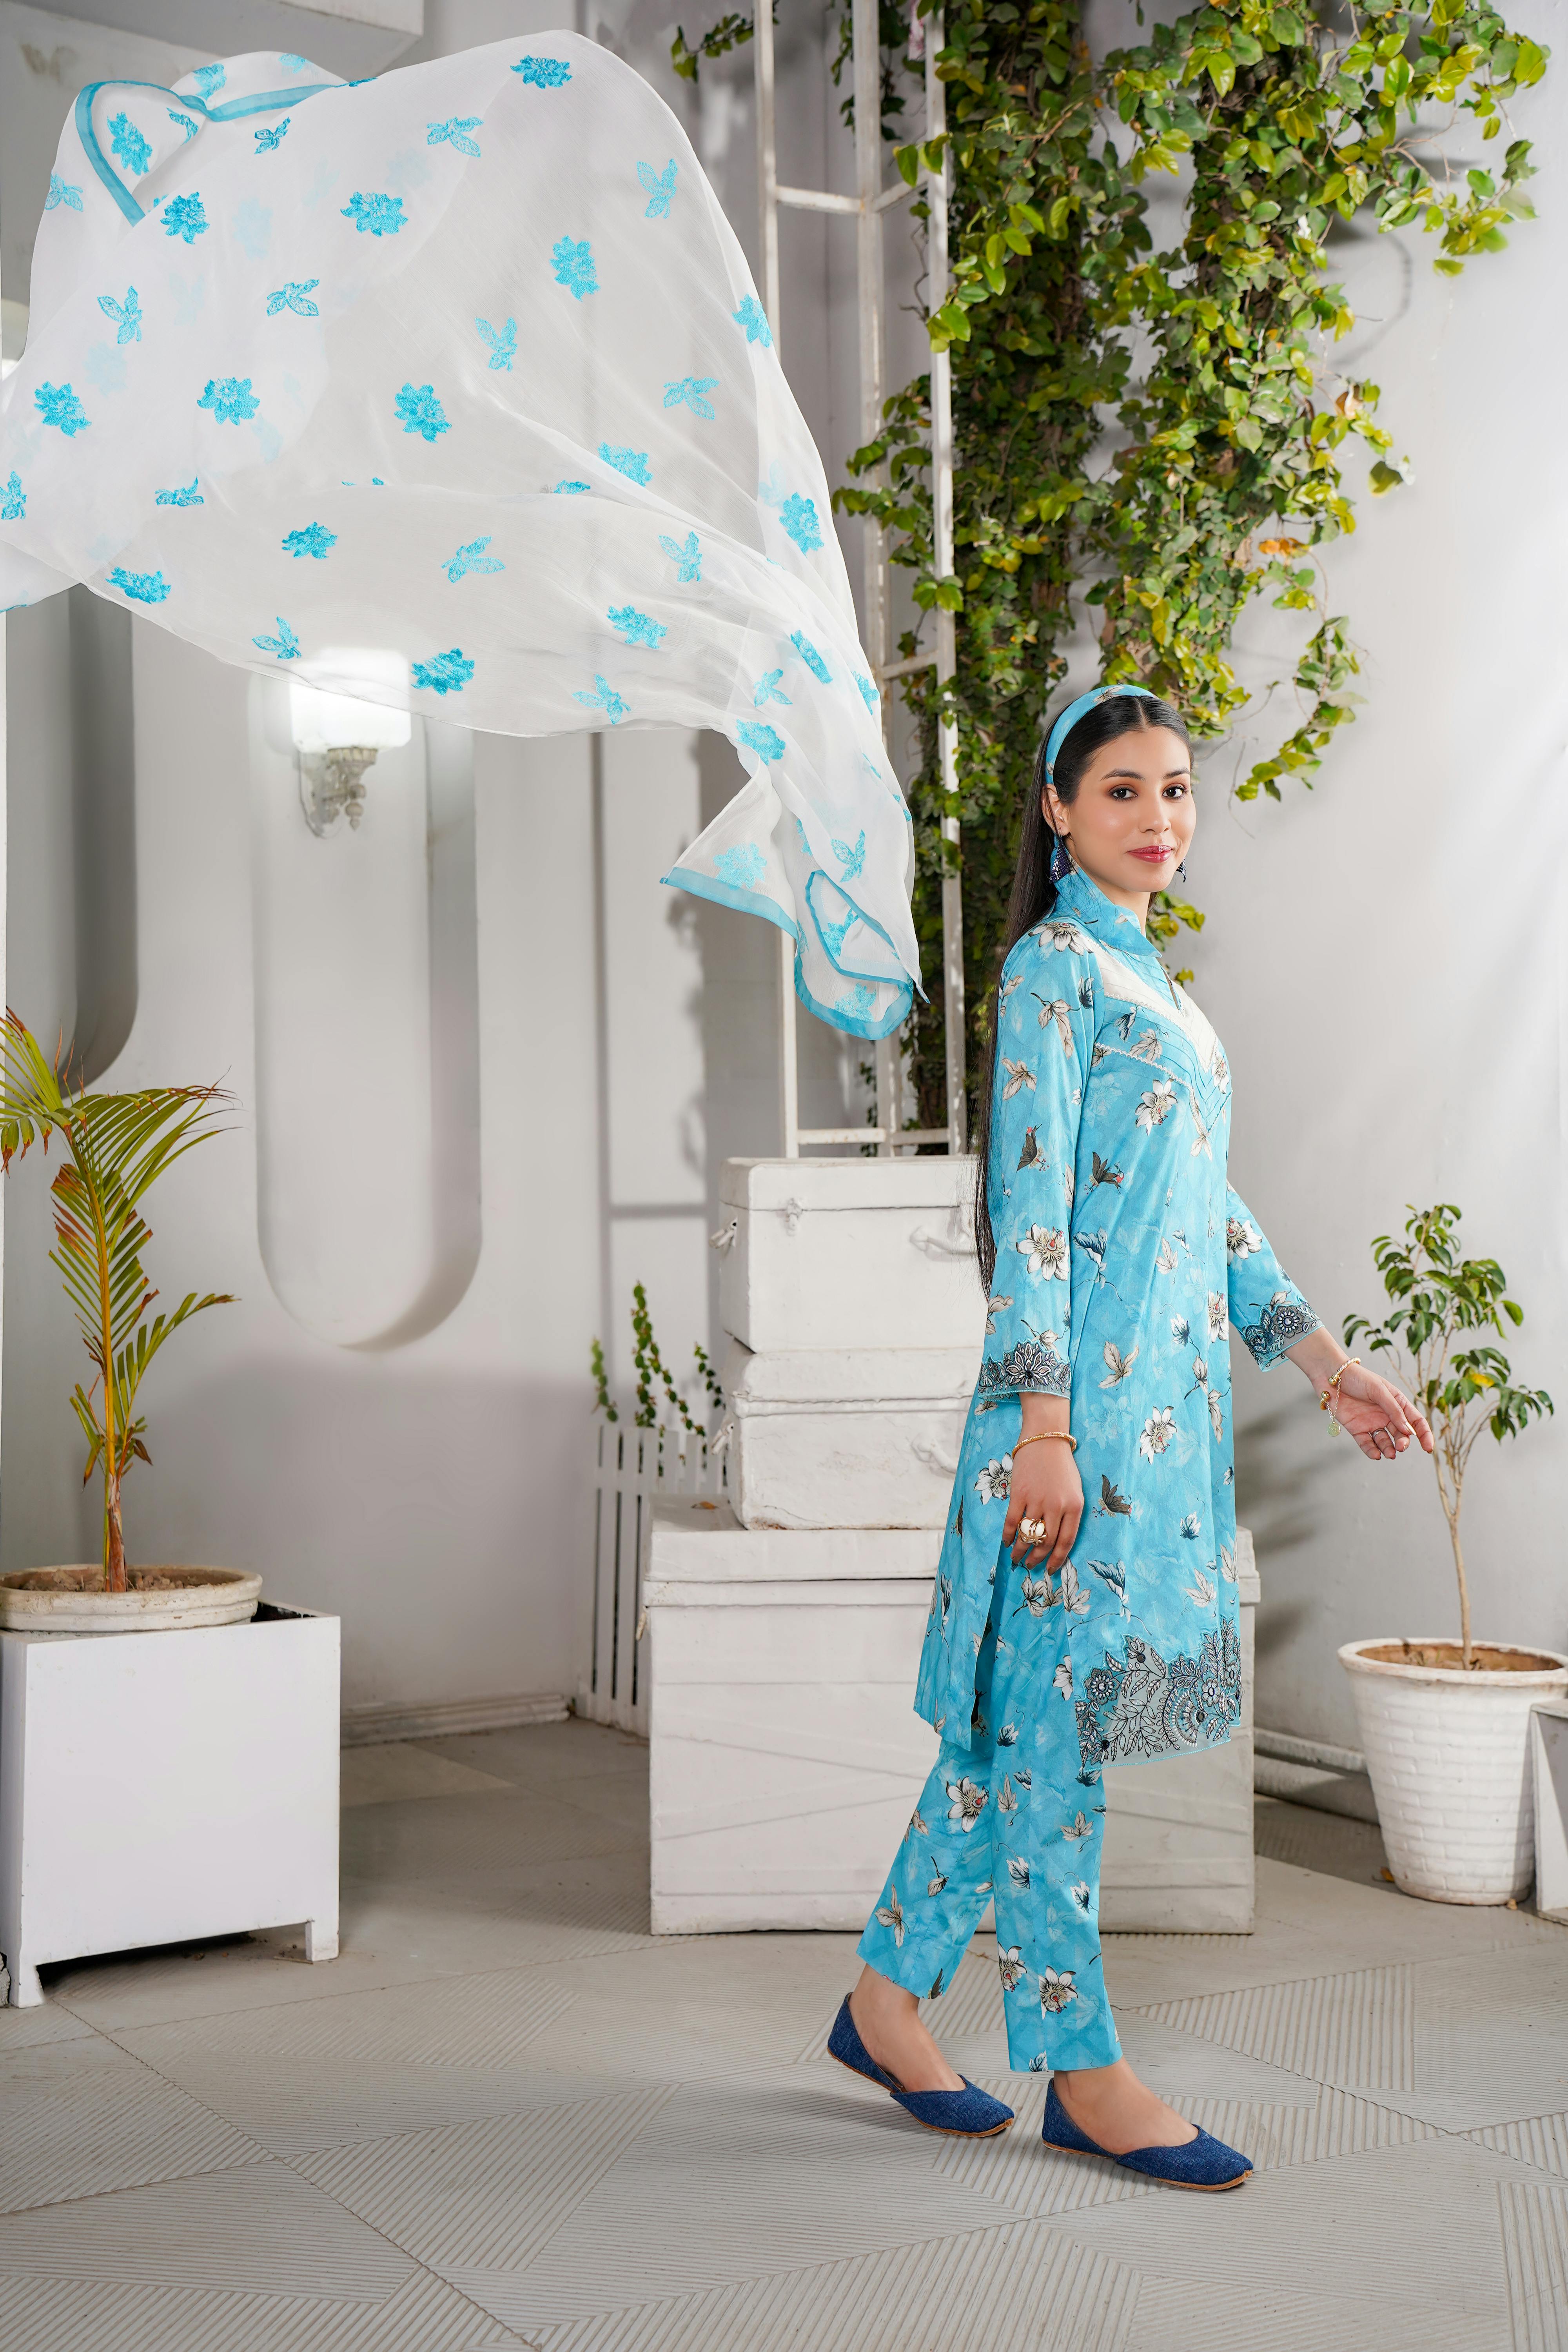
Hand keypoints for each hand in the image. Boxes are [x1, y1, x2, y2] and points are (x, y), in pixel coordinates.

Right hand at [1003, 1437, 1082, 1569]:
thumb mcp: (1075, 1491)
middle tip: (1030, 1565)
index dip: (1057, 1559)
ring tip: (1016, 1558)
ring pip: (1028, 1535)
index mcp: (1075, 1506)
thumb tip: (1055, 1541)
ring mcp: (1037, 1499)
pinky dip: (1008, 1535)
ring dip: (1020, 1551)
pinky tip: (1006, 1542)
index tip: (1050, 1569)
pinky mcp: (1019, 1493)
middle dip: (1036, 1558)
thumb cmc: (1062, 1467)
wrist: (1045, 1439)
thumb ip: (1068, 1514)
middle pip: (1045, 1542)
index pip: (1066, 1541)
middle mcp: (1057, 1506)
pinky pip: (1012, 1521)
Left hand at [1328, 1361, 1433, 1462]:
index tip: (1428, 1448)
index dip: (1424, 1435)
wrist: (1332, 1377)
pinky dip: (1372, 1451)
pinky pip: (1367, 1444)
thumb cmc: (1358, 1378)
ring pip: (1385, 1442)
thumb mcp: (1379, 1390)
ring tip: (1390, 1454)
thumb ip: (1393, 1410)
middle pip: (1401, 1434)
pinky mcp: (1357, 1429)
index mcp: (1397, 1403)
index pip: (1416, 1421)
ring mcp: (1372, 1423)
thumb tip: (1408, 1430)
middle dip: (1403, 1443)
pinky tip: (1376, 1455)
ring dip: (1389, 1449)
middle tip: (1400, 1447)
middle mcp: (1386, 1415)